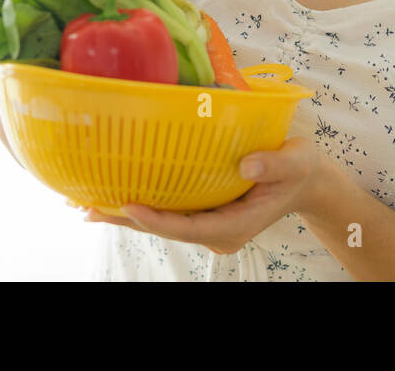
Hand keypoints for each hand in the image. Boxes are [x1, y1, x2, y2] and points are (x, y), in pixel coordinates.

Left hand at [76, 137, 334, 254]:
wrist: (306, 180)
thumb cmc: (300, 169)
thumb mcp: (295, 162)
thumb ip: (274, 163)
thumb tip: (246, 163)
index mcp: (237, 226)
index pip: (191, 227)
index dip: (159, 220)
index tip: (129, 206)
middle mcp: (218, 232)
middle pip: (167, 229)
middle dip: (128, 220)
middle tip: (88, 210)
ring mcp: (210, 225)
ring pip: (164, 223)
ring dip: (128, 215)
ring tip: (88, 206)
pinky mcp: (205, 214)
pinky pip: (170, 213)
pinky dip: (142, 206)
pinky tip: (116, 199)